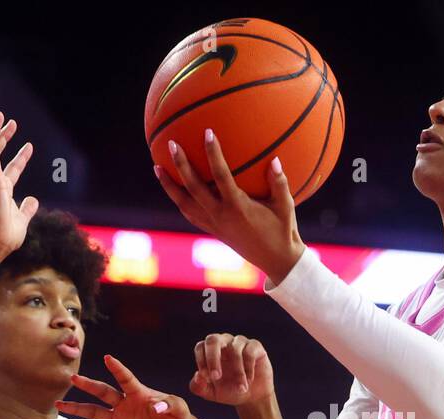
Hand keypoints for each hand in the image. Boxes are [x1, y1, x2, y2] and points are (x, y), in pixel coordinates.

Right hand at [0, 111, 38, 255]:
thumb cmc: (7, 235)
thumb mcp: (22, 218)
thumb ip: (27, 208)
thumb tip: (33, 199)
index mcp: (4, 191)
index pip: (12, 169)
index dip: (21, 157)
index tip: (29, 146)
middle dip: (5, 137)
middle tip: (10, 121)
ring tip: (0, 117)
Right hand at [58, 354, 191, 418]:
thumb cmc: (178, 418)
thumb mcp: (179, 409)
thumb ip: (169, 405)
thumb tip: (156, 407)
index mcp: (139, 393)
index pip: (126, 379)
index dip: (118, 369)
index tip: (108, 358)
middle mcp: (124, 404)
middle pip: (103, 392)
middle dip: (88, 385)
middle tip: (73, 378)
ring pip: (94, 413)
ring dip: (77, 409)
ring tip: (59, 405)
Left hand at [154, 130, 305, 285]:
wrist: (276, 261)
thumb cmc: (284, 231)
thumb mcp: (286, 206)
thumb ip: (280, 183)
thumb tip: (274, 159)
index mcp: (238, 207)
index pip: (221, 175)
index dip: (213, 153)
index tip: (207, 133)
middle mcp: (221, 216)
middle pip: (193, 188)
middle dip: (180, 165)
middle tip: (170, 143)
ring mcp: (214, 225)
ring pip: (184, 203)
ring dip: (169, 185)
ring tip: (157, 167)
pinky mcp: (212, 231)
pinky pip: (190, 213)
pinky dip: (179, 199)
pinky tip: (174, 188)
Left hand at [190, 333, 274, 404]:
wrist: (253, 396)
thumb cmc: (230, 391)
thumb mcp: (212, 393)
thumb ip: (199, 387)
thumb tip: (197, 376)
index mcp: (209, 351)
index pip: (201, 347)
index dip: (201, 361)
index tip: (206, 378)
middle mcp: (223, 342)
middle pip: (213, 340)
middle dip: (212, 359)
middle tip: (216, 377)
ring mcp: (239, 342)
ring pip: (234, 349)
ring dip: (237, 371)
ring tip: (241, 388)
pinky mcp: (255, 346)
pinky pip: (249, 352)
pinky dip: (248, 368)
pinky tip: (249, 380)